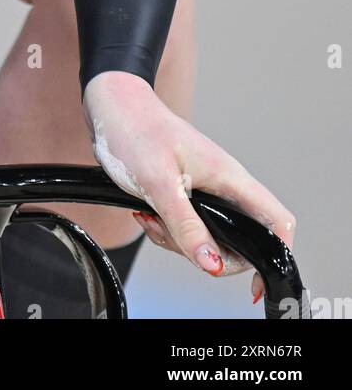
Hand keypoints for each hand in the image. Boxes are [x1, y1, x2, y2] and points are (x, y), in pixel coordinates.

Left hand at [83, 72, 296, 305]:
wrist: (112, 107)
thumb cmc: (136, 131)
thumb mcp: (159, 184)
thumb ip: (187, 226)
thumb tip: (212, 264)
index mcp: (229, 177)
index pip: (276, 220)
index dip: (276, 253)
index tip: (257, 282)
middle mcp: (224, 185)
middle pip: (240, 240)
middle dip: (208, 252)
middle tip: (173, 238)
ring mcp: (207, 189)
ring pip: (211, 236)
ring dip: (181, 241)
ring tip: (152, 219)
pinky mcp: (187, 193)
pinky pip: (189, 227)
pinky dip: (169, 231)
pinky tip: (148, 214)